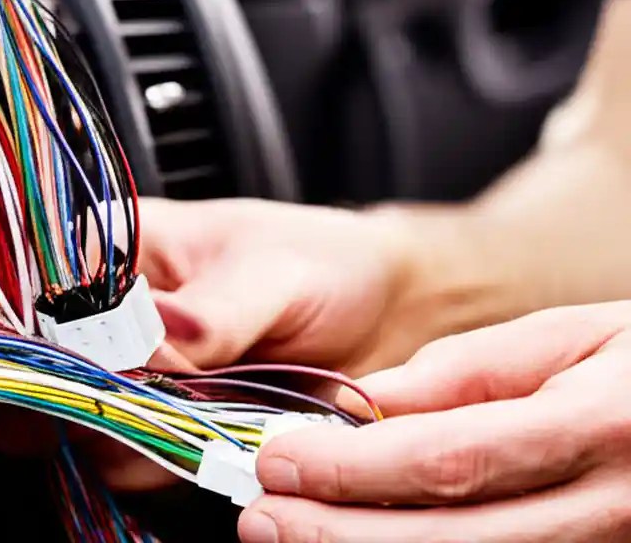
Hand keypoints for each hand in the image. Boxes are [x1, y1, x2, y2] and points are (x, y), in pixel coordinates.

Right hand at [0, 197, 467, 489]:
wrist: (388, 319)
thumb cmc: (325, 265)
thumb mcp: (274, 274)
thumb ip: (210, 312)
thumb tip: (151, 338)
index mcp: (115, 245)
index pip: (14, 267)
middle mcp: (107, 312)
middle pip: (27, 358)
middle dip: (56, 391)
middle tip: (116, 401)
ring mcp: (129, 373)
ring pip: (71, 420)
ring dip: (121, 432)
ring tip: (203, 407)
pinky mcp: (155, 424)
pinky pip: (120, 458)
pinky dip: (153, 462)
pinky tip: (204, 437)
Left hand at [240, 302, 630, 542]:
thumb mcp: (573, 335)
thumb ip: (467, 370)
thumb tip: (364, 403)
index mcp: (599, 424)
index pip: (453, 459)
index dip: (354, 468)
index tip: (280, 458)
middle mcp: (611, 506)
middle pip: (451, 539)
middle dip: (340, 532)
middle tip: (263, 516)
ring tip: (289, 537)